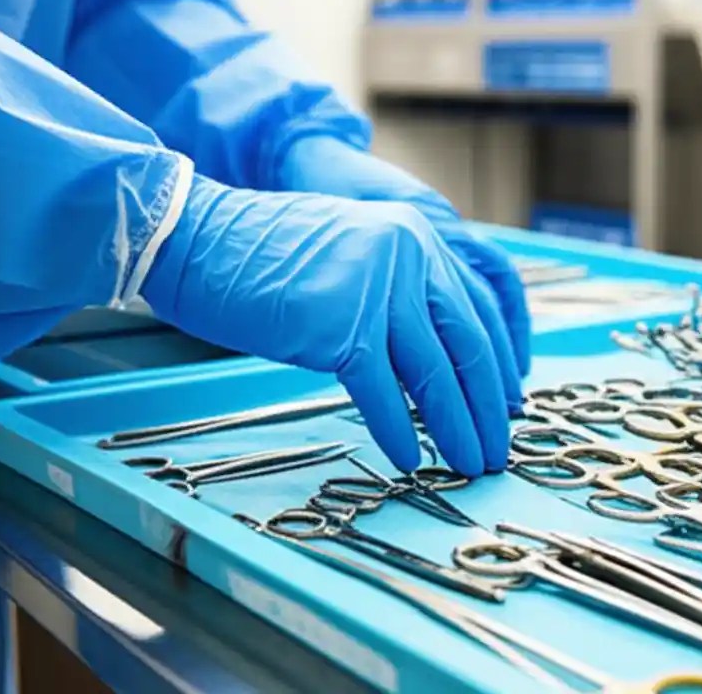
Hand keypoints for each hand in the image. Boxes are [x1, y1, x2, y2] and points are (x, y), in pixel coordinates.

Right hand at [142, 176, 520, 475]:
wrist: (194, 238)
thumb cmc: (262, 259)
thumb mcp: (353, 258)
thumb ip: (398, 295)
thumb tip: (434, 361)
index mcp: (417, 237)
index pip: (478, 311)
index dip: (500, 365)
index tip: (507, 406)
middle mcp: (409, 254)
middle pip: (468, 345)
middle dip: (487, 407)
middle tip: (496, 451)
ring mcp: (377, 287)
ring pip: (434, 373)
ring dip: (455, 428)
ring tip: (467, 464)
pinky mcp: (341, 324)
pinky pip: (383, 391)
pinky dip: (400, 431)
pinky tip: (408, 460)